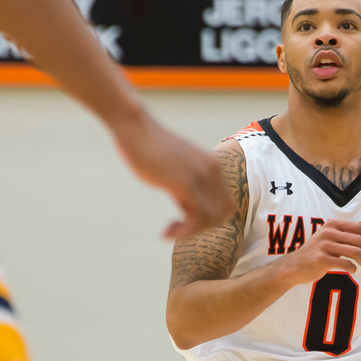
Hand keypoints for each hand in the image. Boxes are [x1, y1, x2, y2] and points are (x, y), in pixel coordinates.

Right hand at [111, 111, 232, 239]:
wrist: (134, 128)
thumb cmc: (148, 148)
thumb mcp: (176, 168)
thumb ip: (187, 186)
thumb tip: (189, 209)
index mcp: (213, 166)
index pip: (226, 205)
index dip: (208, 219)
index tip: (183, 220)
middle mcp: (212, 170)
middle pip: (223, 214)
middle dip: (201, 227)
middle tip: (175, 227)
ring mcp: (201, 176)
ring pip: (212, 219)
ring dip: (191, 232)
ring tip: (168, 231)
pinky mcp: (185, 183)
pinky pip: (197, 218)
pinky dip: (184, 232)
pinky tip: (165, 233)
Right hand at [276, 219, 360, 284]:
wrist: (293, 266)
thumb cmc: (316, 254)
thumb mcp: (329, 239)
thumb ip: (346, 237)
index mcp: (332, 225)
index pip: (360, 228)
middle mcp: (328, 233)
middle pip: (360, 241)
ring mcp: (324, 245)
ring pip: (356, 253)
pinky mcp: (321, 259)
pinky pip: (346, 264)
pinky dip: (353, 268)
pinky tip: (353, 271)